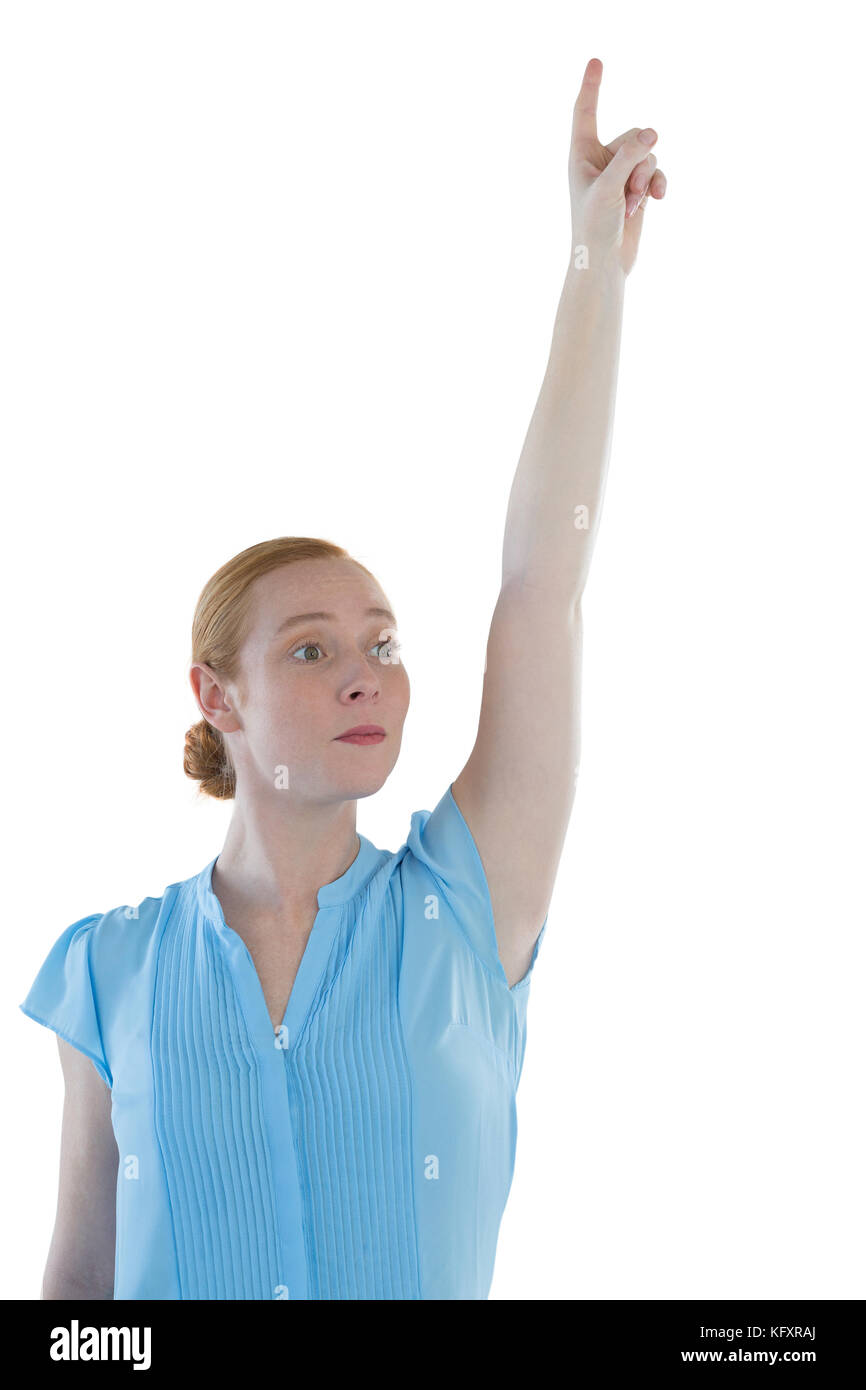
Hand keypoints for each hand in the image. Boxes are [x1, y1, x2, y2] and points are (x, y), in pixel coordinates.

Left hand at [568, 57, 666, 277]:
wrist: (604, 264)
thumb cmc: (594, 228)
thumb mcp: (609, 188)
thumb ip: (630, 156)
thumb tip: (653, 132)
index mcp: (581, 155)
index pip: (586, 112)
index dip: (592, 86)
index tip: (596, 61)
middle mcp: (600, 160)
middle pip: (633, 136)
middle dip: (638, 162)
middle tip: (627, 192)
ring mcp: (621, 174)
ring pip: (648, 154)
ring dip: (645, 179)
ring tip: (632, 205)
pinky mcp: (637, 189)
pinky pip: (657, 171)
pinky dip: (658, 183)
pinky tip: (657, 200)